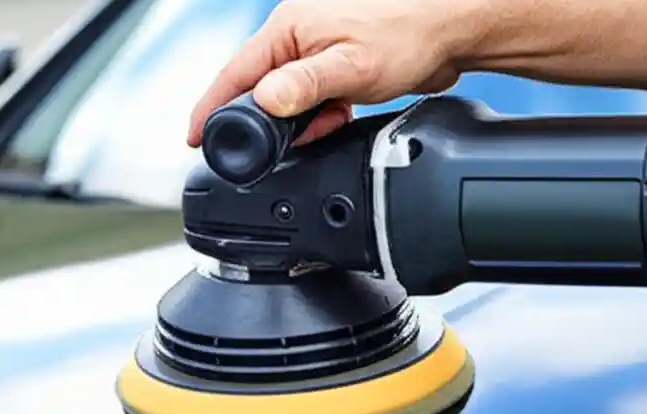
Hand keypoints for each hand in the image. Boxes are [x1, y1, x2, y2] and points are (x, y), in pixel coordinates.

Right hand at [187, 0, 480, 147]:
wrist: (451, 29)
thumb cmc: (406, 33)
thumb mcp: (350, 67)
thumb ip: (304, 87)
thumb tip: (264, 100)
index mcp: (290, 28)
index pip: (235, 72)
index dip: (212, 106)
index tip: (195, 135)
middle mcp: (299, 35)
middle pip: (258, 86)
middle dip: (258, 121)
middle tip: (257, 151)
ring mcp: (319, 48)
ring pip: (290, 96)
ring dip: (297, 122)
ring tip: (311, 134)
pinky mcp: (340, 62)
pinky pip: (316, 96)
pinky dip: (320, 115)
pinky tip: (333, 122)